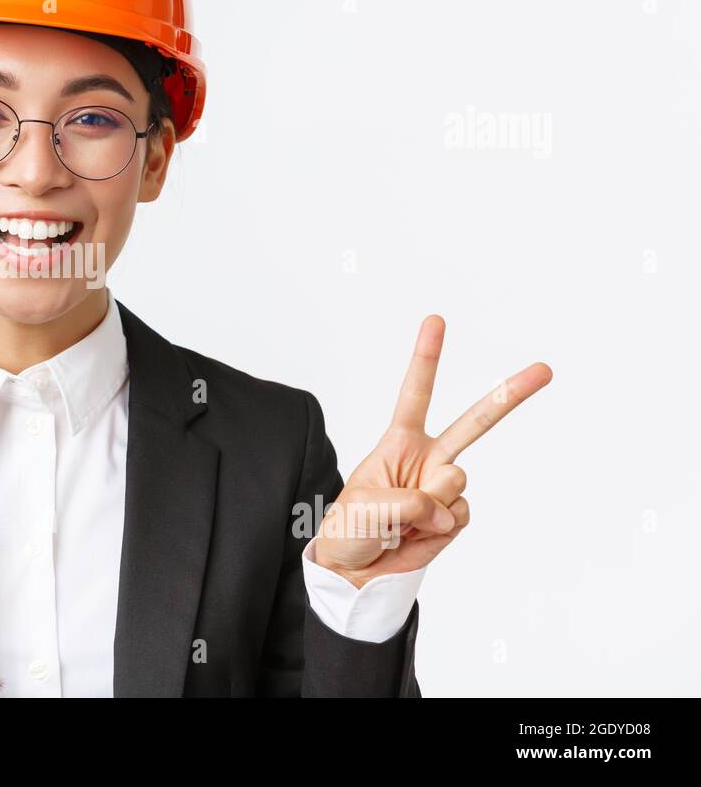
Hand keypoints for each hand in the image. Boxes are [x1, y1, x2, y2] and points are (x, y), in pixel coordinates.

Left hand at [314, 315, 551, 587]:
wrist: (355, 574)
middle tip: (544, 370)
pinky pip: (458, 515)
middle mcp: (428, 458)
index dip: (427, 358)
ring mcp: (444, 487)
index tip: (436, 320)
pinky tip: (417, 534)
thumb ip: (407, 501)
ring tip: (401, 522)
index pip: (415, 394)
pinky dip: (438, 528)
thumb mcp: (362, 508)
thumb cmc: (349, 532)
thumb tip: (445, 507)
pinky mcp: (454, 517)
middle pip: (474, 422)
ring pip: (456, 480)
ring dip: (428, 504)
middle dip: (509, 395)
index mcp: (399, 443)